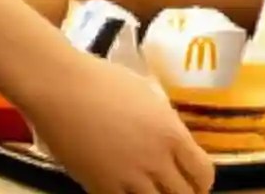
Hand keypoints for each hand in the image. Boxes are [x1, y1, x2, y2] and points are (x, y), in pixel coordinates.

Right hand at [31, 53, 214, 193]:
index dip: (202, 182)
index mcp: (171, 133)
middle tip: (174, 191)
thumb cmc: (104, 81)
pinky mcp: (100, 187)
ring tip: (150, 192)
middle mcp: (156, 160)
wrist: (61, 88)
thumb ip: (165, 121)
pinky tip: (125, 193)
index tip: (196, 182)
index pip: (202, 173)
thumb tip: (172, 136)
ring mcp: (128, 178)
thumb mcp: (149, 94)